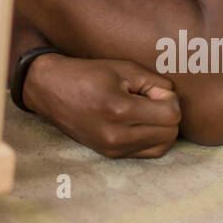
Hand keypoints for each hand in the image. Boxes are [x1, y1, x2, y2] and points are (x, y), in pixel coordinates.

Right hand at [23, 53, 180, 158]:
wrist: (51, 90)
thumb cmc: (86, 74)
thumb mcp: (122, 68)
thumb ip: (154, 82)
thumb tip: (172, 99)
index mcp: (119, 110)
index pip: (171, 115)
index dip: (168, 99)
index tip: (152, 90)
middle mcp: (117, 135)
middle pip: (170, 133)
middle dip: (167, 114)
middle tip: (149, 99)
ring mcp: (113, 148)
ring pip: (163, 146)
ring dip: (162, 128)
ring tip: (145, 111)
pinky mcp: (110, 154)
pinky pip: (147, 153)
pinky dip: (152, 138)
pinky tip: (139, 122)